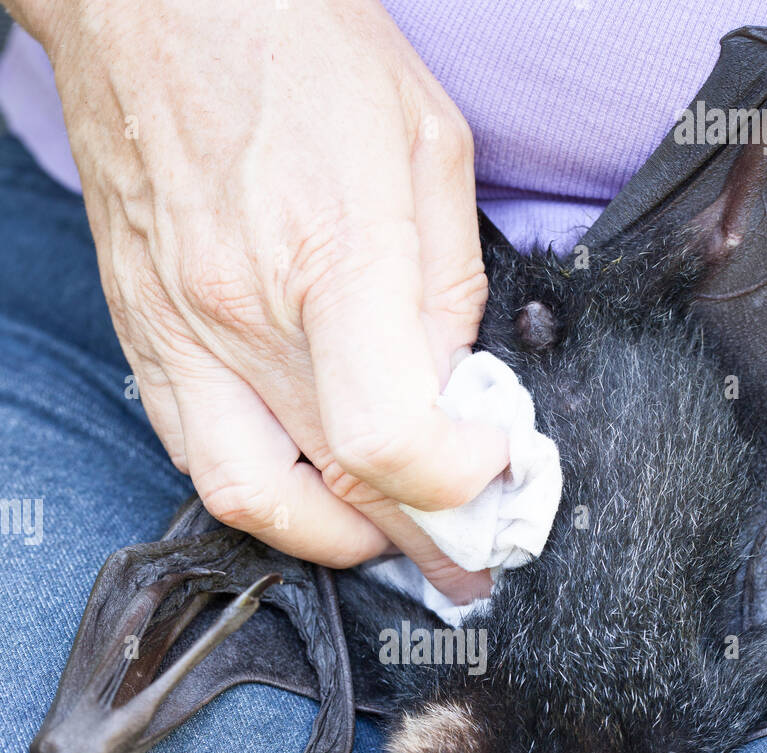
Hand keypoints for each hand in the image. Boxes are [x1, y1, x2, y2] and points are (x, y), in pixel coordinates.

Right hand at [14, 0, 504, 600]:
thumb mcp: (426, 145)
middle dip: (424, 540)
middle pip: (343, 488)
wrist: (154, 5)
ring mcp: (182, 337)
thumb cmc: (296, 50)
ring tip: (386, 530)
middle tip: (469, 557)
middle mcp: (244, 315)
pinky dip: (268, 495)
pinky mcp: (147, 342)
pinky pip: (200, 462)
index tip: (493, 463)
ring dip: (336, 540)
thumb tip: (455, 389)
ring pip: (257, 504)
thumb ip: (449, 285)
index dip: (457, 480)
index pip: (390, 437)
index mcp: (331, 256)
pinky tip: (311, 483)